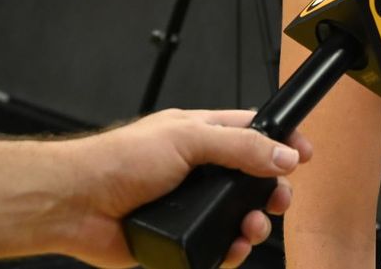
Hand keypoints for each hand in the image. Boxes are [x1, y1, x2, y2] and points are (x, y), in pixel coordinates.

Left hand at [54, 108, 313, 267]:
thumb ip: (239, 148)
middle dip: (273, 190)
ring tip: (251, 227)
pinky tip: (230, 246)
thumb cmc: (117, 161)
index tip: (304, 152)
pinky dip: (230, 249)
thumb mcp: (187, 140)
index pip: (253, 132)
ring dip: (253, 223)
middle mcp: (198, 170)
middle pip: (253, 179)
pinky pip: (217, 246)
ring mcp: (189, 205)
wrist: (76, 205)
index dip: (282, 141)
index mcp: (201, 135)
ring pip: (238, 216)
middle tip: (280, 200)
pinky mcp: (180, 238)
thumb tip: (283, 155)